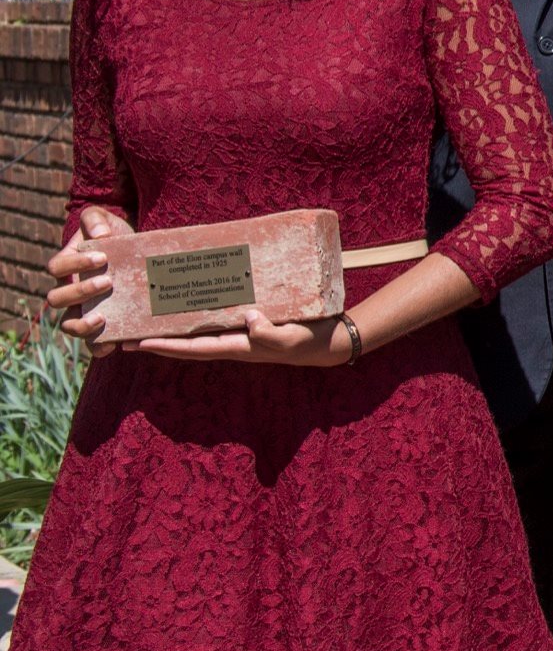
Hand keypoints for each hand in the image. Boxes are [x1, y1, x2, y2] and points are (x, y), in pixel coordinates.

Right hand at [46, 206, 130, 341]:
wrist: (134, 252)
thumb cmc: (114, 235)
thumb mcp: (105, 220)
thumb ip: (96, 219)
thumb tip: (102, 236)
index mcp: (67, 266)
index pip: (57, 267)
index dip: (75, 264)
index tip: (102, 257)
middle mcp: (69, 290)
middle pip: (56, 299)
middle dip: (80, 292)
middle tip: (108, 282)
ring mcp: (82, 309)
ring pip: (67, 324)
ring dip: (82, 324)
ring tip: (103, 317)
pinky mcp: (100, 324)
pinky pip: (91, 342)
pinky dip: (97, 346)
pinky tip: (112, 344)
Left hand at [135, 310, 347, 366]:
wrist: (329, 341)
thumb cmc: (309, 341)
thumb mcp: (292, 338)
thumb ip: (270, 333)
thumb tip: (248, 319)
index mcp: (237, 347)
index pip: (192, 348)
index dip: (164, 346)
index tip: (137, 343)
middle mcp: (232, 341)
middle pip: (185, 343)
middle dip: (156, 341)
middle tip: (126, 336)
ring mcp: (239, 333)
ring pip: (197, 331)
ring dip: (172, 328)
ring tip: (148, 318)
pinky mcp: (249, 322)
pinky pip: (216, 318)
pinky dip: (198, 313)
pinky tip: (190, 303)